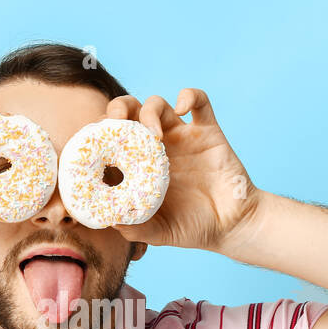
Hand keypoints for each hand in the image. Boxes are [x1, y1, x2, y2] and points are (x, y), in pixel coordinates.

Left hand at [102, 89, 263, 250]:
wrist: (231, 226)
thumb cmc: (193, 228)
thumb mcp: (160, 232)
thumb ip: (136, 228)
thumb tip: (110, 221)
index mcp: (140, 166)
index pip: (112, 140)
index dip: (100, 135)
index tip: (95, 144)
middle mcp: (157, 147)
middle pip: (129, 113)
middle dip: (117, 110)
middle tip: (116, 123)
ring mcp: (181, 136)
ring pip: (157, 104)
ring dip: (149, 110)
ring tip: (153, 133)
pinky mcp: (207, 131)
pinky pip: (199, 101)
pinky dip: (189, 95)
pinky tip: (181, 108)